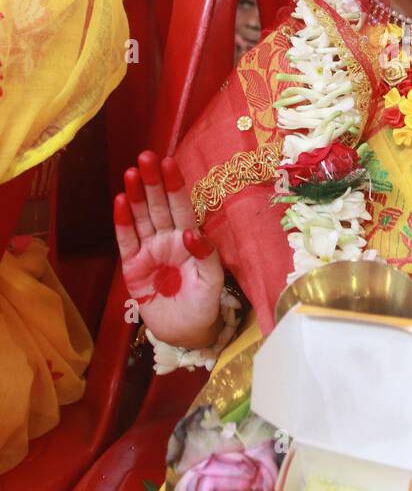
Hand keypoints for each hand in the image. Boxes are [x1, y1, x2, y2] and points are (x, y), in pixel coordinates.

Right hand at [115, 151, 223, 349]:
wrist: (185, 333)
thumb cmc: (204, 304)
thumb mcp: (213, 281)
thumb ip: (206, 255)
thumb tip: (192, 233)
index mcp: (189, 239)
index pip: (182, 207)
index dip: (175, 185)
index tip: (169, 162)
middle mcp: (167, 239)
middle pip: (159, 206)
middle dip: (153, 181)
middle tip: (146, 157)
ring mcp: (148, 251)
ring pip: (142, 218)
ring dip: (136, 196)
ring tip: (130, 173)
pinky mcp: (132, 266)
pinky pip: (126, 241)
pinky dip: (122, 222)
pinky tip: (120, 202)